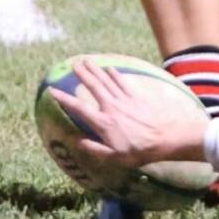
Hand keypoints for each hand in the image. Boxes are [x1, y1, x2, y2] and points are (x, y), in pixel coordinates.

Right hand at [49, 58, 206, 167]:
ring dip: (96, 70)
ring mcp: (125, 100)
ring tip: (86, 61)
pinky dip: (115, 74)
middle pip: (94, 87)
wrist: (166, 138)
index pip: (79, 108)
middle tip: (72, 64)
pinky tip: (110, 68)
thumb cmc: (139, 151)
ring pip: (106, 81)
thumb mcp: (114, 157)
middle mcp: (112, 107)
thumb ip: (94, 149)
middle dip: (82, 75)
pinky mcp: (137, 97)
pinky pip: (123, 82)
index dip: (64, 99)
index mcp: (103, 122)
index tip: (52, 90)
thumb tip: (77, 141)